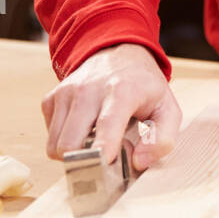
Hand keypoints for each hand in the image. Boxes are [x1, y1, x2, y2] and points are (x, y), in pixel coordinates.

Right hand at [41, 43, 181, 171]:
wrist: (118, 53)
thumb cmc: (144, 87)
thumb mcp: (168, 109)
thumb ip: (162, 139)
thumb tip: (139, 163)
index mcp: (122, 91)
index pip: (107, 123)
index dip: (103, 148)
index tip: (104, 164)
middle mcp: (89, 90)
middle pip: (71, 142)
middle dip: (86, 161)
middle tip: (104, 158)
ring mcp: (66, 93)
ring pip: (55, 145)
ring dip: (74, 153)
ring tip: (95, 141)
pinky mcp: (51, 98)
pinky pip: (50, 136)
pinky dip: (65, 140)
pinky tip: (83, 129)